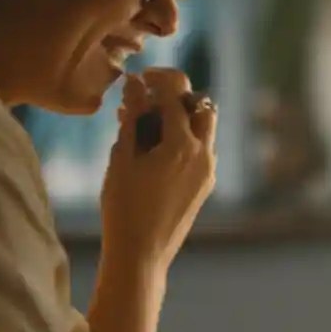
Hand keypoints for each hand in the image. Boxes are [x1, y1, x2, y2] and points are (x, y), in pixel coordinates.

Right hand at [101, 68, 216, 270]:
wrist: (141, 254)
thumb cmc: (124, 206)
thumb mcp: (122, 157)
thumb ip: (133, 117)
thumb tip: (136, 84)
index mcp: (183, 146)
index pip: (176, 95)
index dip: (157, 80)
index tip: (138, 77)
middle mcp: (204, 156)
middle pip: (201, 107)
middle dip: (177, 96)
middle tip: (148, 97)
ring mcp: (208, 172)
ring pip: (204, 129)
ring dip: (180, 118)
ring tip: (144, 123)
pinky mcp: (204, 185)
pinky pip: (200, 151)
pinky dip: (182, 139)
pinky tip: (153, 146)